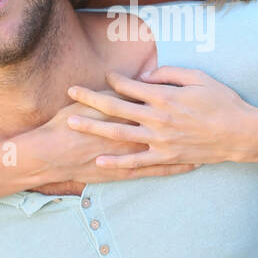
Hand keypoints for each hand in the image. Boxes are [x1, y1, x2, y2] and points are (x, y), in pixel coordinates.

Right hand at [21, 103, 197, 191]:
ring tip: (210, 139)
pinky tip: (193, 166)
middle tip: (207, 114)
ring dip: (188, 144)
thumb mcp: (86, 100)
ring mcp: (130, 156)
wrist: (47, 155)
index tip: (186, 91)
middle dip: (187, 118)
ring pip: (167, 149)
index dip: (170, 94)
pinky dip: (177, 169)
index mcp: (125, 111)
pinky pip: (157, 171)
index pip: (152, 100)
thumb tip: (127, 85)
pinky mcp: (126, 172)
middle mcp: (133, 134)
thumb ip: (109, 93)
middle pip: (166, 124)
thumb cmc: (63, 126)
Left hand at [65, 67, 256, 169]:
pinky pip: (137, 161)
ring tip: (72, 122)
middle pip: (116, 107)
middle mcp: (157, 118)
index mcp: (165, 96)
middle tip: (70, 92)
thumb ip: (170, 74)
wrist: (241, 133)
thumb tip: (146, 77)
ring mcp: (160, 140)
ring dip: (93, 127)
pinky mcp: (167, 158)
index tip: (106, 76)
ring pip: (119, 133)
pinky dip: (117, 162)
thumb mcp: (199, 77)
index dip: (115, 79)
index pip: (131, 86)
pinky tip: (99, 160)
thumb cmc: (223, 102)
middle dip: (91, 98)